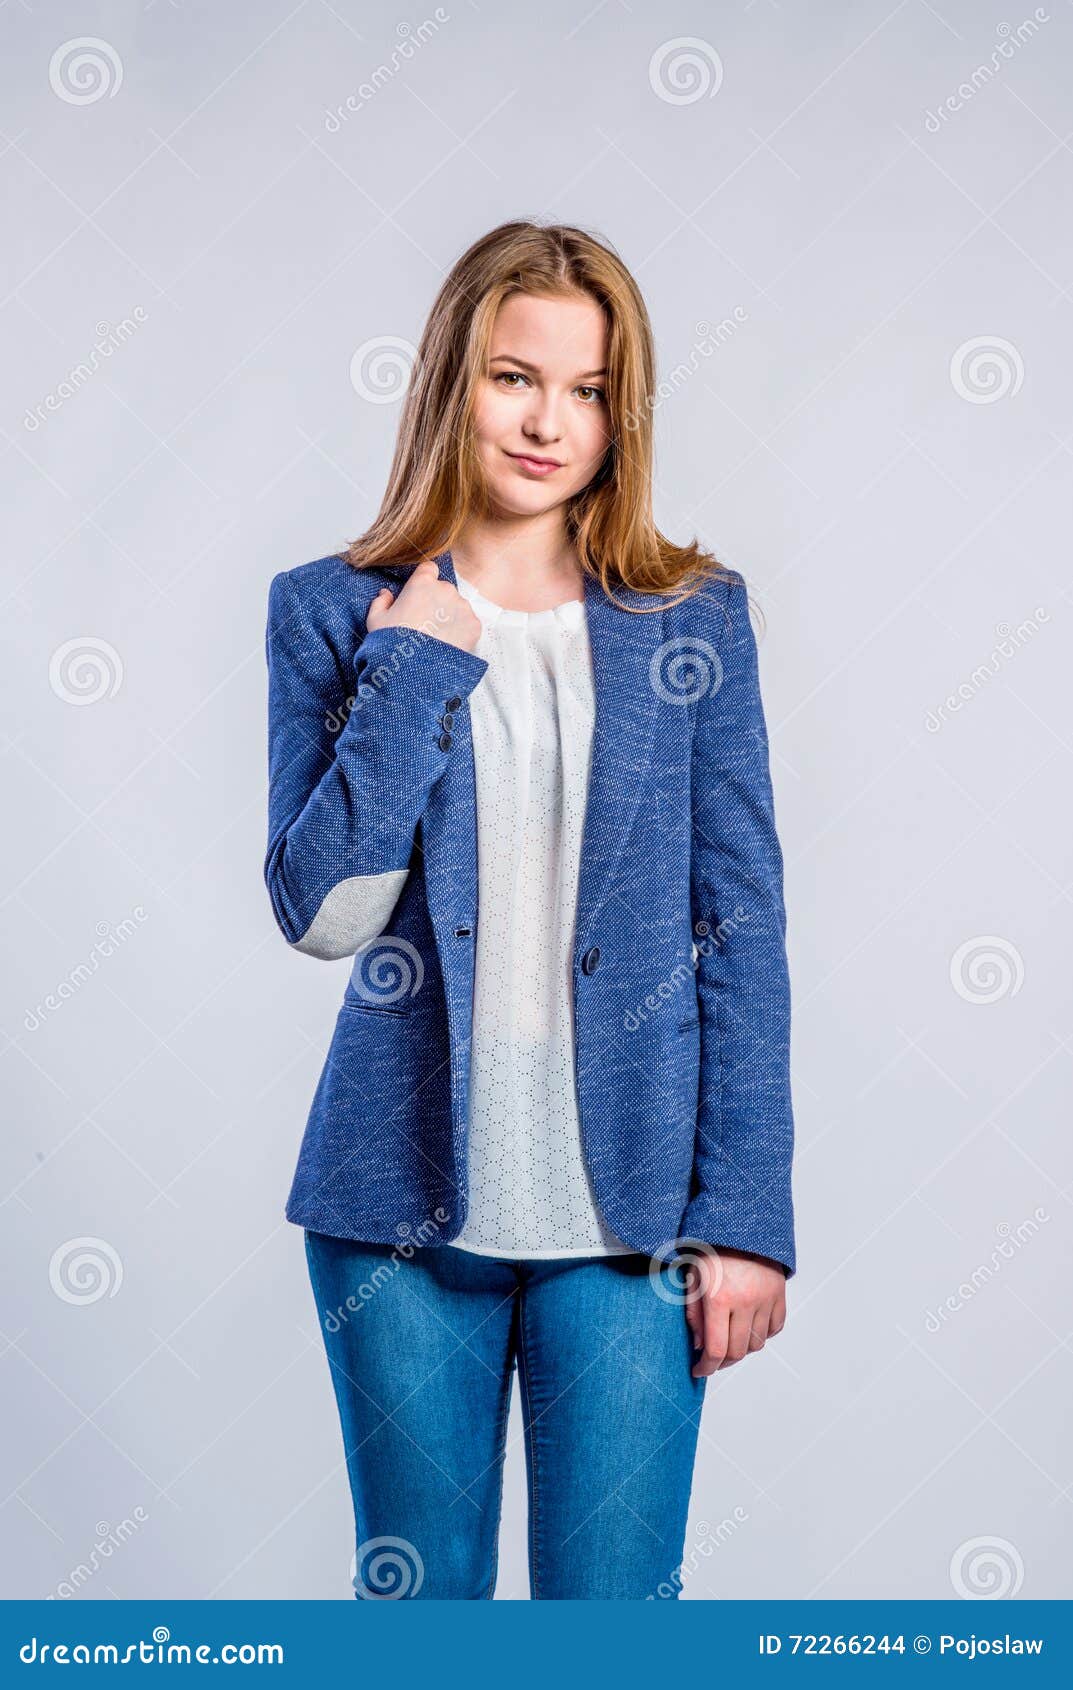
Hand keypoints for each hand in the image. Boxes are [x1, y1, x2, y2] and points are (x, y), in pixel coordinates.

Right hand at [366, 558, 482, 654]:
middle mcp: (446, 589)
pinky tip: (448, 645)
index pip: (429, 569)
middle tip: (427, 624)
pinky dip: (462, 632)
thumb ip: (380, 602)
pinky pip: (468, 624)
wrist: (413, 670)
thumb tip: (385, 594)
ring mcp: (462, 606)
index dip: (425, 581)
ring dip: (451, 617)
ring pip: (458, 607)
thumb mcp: (376, 621)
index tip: (421, 595)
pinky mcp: (474, 624)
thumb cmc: (391, 642)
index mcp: (422, 582)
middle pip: (445, 589)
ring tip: (438, 638)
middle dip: (438, 602)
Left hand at [682, 1246, 786, 1377]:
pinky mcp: (779, 1294)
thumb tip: (700, 1346)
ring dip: (742, 1348)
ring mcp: (766, 1298)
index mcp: (719, 1298)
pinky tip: (749, 1327)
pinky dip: (763, 1334)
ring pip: (757, 1344)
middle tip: (712, 1359)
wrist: (741, 1223)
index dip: (706, 1367)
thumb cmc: (711, 1248)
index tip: (699, 1370)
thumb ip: (694, 1314)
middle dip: (722, 1361)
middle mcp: (745, 1301)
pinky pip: (775, 1328)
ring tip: (729, 1340)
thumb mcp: (692, 1277)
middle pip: (738, 1351)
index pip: (716, 1349)